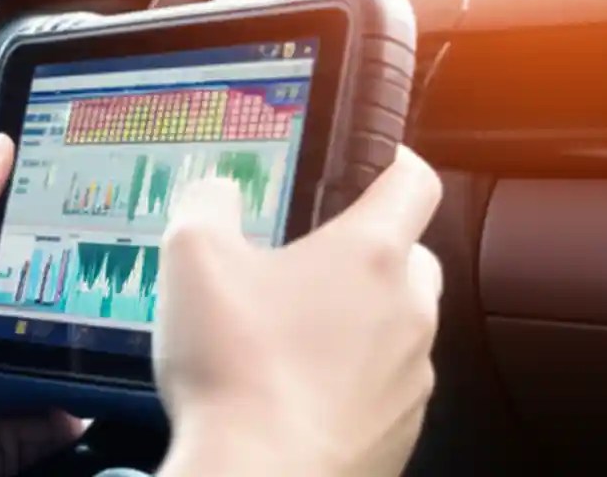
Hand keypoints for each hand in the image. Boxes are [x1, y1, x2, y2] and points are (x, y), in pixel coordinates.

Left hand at [0, 134, 82, 475]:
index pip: (19, 259)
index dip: (57, 241)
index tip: (97, 222)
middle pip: (48, 318)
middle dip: (80, 307)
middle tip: (119, 287)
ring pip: (58, 370)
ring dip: (82, 360)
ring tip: (114, 339)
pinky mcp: (5, 438)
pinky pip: (56, 423)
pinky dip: (75, 412)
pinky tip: (91, 394)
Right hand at [155, 147, 442, 476]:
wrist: (259, 476)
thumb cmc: (235, 367)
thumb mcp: (193, 258)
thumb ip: (207, 205)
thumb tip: (215, 191)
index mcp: (369, 255)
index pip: (414, 184)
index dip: (401, 163)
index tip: (391, 161)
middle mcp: (407, 312)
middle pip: (413, 259)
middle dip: (374, 253)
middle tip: (316, 262)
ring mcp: (410, 377)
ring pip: (400, 328)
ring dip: (361, 322)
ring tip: (294, 336)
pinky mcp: (400, 432)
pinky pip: (385, 388)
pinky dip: (353, 380)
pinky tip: (298, 390)